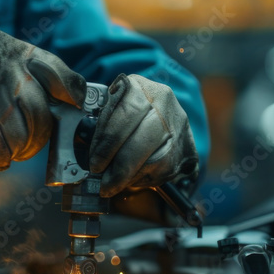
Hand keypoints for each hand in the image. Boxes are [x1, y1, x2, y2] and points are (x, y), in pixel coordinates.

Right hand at [0, 29, 86, 185]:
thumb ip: (19, 66)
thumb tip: (65, 94)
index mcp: (8, 49)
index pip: (57, 72)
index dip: (71, 93)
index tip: (76, 106)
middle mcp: (4, 71)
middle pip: (44, 116)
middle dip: (37, 135)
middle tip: (23, 141)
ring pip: (25, 140)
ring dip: (14, 151)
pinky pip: (0, 155)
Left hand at [89, 73, 198, 196]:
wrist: (159, 115)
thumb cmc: (123, 116)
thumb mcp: (109, 109)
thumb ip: (100, 123)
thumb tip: (84, 153)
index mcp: (138, 87)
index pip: (125, 115)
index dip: (108, 143)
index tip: (95, 164)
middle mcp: (163, 101)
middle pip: (142, 139)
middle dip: (119, 167)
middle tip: (103, 183)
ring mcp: (179, 124)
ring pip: (156, 158)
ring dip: (131, 177)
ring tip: (114, 186)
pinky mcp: (188, 146)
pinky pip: (166, 168)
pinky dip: (146, 179)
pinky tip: (133, 180)